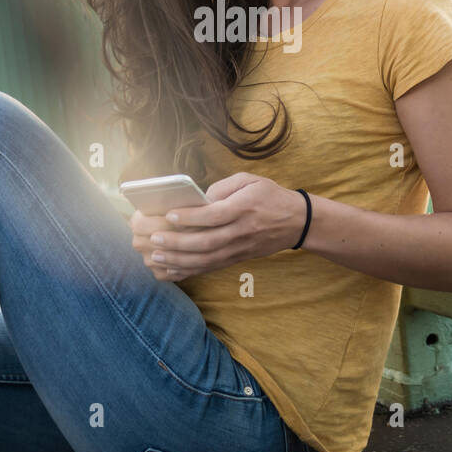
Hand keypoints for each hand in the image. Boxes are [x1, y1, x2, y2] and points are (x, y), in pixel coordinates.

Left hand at [130, 172, 306, 281]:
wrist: (297, 221)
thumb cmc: (270, 196)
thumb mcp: (251, 180)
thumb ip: (224, 186)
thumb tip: (199, 197)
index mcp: (244, 208)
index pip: (214, 215)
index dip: (190, 217)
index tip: (169, 214)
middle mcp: (241, 231)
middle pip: (206, 242)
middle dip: (177, 243)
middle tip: (154, 239)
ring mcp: (239, 248)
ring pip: (206, 259)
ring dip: (179, 260)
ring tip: (156, 256)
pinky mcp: (237, 258)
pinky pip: (210, 267)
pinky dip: (189, 271)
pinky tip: (170, 270)